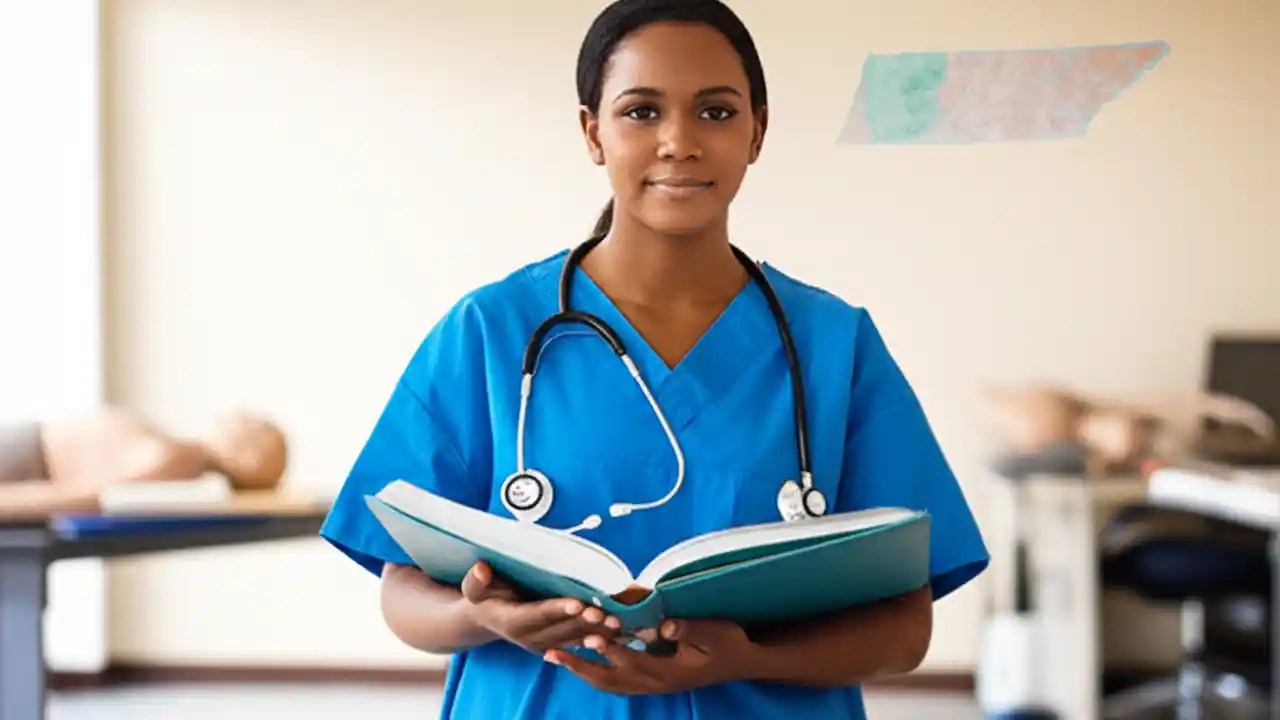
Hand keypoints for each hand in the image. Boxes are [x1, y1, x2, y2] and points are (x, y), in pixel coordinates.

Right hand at [461, 561, 620, 654]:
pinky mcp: (556, 645)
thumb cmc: (483, 596)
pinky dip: (597, 637)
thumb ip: (476, 581)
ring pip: (573, 638)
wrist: (485, 619)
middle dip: (583, 621)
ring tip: (616, 622)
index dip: (556, 610)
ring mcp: (544, 644)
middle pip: (560, 629)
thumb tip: (481, 569)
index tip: (576, 603)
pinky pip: (579, 642)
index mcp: (511, 622)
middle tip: (603, 612)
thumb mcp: (474, 588)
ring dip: (595, 632)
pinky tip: (616, 630)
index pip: (537, 615)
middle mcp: (529, 638)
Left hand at [545, 618, 761, 694]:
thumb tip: (664, 625)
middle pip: (610, 680)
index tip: (589, 638)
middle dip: (580, 667)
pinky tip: (585, 662)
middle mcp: (656, 683)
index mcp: (668, 672)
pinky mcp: (654, 680)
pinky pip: (619, 681)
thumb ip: (687, 629)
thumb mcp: (713, 632)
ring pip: (611, 683)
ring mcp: (654, 685)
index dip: (610, 652)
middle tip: (551, 654)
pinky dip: (598, 672)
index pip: (631, 663)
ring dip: (583, 671)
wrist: (742, 662)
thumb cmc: (728, 643)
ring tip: (557, 658)